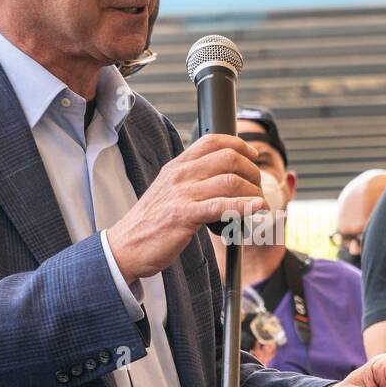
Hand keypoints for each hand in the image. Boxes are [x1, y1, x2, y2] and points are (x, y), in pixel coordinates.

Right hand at [106, 134, 264, 282]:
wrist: (126, 246)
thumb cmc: (152, 222)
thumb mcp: (170, 191)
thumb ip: (192, 180)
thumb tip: (223, 178)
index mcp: (177, 166)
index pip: (212, 140)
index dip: (239, 145)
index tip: (252, 155)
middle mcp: (180, 174)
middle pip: (228, 158)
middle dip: (252, 172)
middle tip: (257, 188)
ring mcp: (181, 194)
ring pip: (230, 181)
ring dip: (253, 192)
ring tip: (259, 204)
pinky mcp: (184, 215)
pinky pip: (221, 205)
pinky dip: (244, 205)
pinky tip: (256, 207)